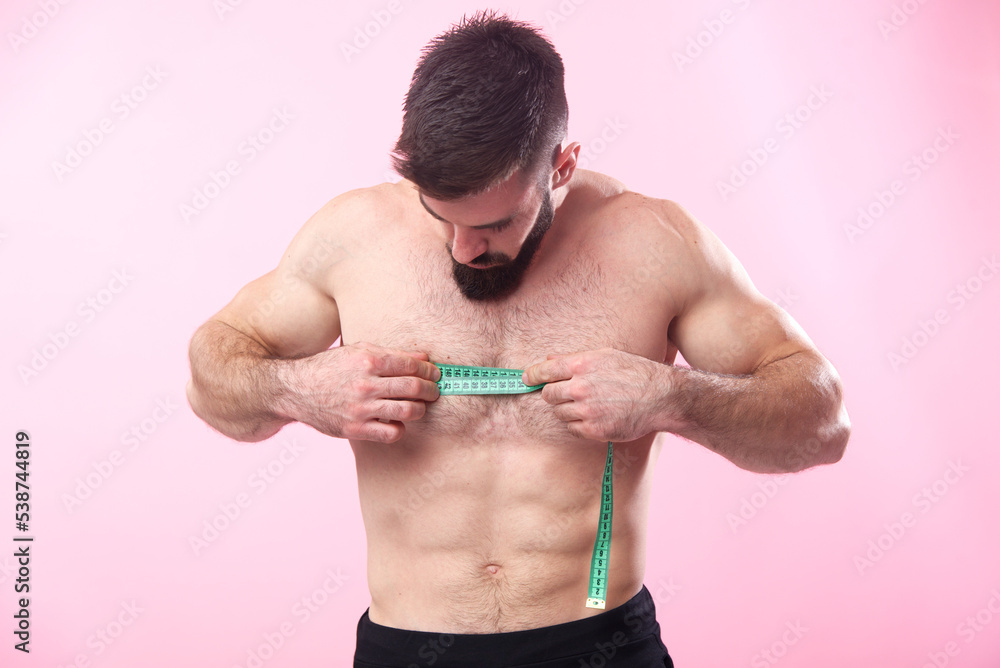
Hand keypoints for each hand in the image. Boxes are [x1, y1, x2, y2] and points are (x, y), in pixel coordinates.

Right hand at [282, 342, 439, 442]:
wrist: (296, 390)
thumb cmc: (330, 367)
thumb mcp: (357, 351)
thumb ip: (390, 353)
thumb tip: (423, 356)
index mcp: (368, 361)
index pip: (411, 365)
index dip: (429, 371)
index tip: (434, 374)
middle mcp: (365, 384)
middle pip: (413, 388)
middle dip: (431, 390)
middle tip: (434, 391)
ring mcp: (360, 408)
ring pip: (408, 411)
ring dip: (420, 409)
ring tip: (419, 406)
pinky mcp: (355, 429)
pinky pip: (391, 433)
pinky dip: (400, 428)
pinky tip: (397, 421)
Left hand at [522, 348, 672, 441]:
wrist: (659, 396)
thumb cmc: (634, 372)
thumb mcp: (605, 355)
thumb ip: (574, 358)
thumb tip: (548, 359)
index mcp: (582, 364)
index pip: (544, 370)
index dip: (532, 375)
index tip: (527, 379)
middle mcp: (581, 387)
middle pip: (548, 394)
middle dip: (553, 394)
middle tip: (567, 394)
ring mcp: (586, 410)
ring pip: (559, 413)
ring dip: (567, 410)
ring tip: (588, 404)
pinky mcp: (594, 430)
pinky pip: (572, 428)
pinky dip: (578, 424)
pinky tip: (594, 416)